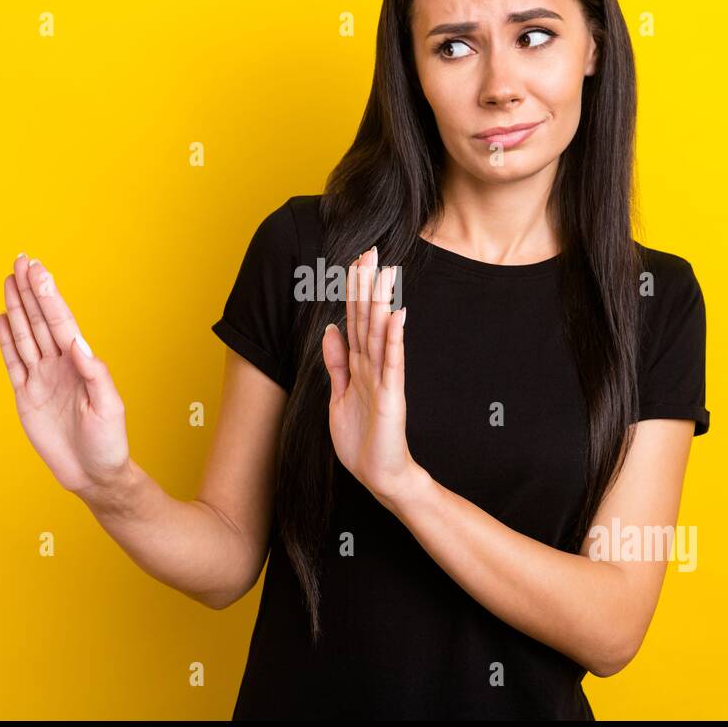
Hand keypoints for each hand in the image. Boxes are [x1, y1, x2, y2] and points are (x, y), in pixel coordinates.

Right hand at [0, 254, 133, 511]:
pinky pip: (13, 362)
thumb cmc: (109, 441)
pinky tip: (2, 319)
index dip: (48, 296)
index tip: (38, 270)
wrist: (94, 474)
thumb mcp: (108, 407)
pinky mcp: (26, 396)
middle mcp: (59, 365)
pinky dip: (6, 340)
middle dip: (30, 290)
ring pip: (25, 335)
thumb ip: (94, 374)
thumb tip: (77, 344)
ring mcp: (41, 379)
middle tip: (21, 260)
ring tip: (9, 280)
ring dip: (17, 307)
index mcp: (80, 363)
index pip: (61, 322)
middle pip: (40, 320)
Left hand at [321, 245, 420, 506]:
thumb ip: (337, 364)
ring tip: (384, 272)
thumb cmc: (362, 440)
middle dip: (366, 286)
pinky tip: (396, 314)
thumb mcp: (338, 397)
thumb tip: (331, 331)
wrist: (381, 475)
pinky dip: (393, 338)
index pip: (354, 320)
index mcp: (358, 366)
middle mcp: (373, 367)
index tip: (355, 262)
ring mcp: (384, 379)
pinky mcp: (392, 396)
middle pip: (368, 319)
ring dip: (380, 302)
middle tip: (370, 251)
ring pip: (380, 333)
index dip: (352, 292)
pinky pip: (393, 362)